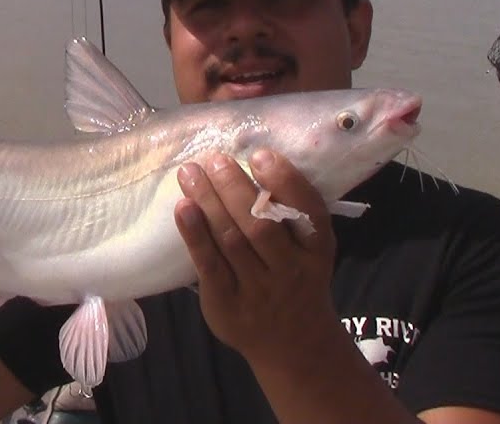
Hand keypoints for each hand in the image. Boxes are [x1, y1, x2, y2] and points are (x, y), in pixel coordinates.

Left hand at [173, 150, 336, 360]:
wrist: (292, 344)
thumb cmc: (296, 278)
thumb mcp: (309, 250)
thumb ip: (291, 212)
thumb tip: (249, 159)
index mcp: (316, 249)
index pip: (307, 211)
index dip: (285, 182)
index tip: (261, 154)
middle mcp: (290, 270)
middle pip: (261, 224)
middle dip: (235, 188)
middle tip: (214, 158)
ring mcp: (258, 289)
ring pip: (231, 240)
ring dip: (208, 202)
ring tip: (190, 172)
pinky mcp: (226, 303)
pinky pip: (208, 264)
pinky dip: (194, 234)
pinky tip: (183, 207)